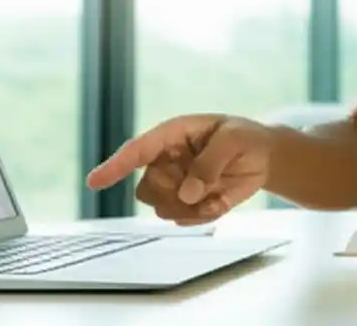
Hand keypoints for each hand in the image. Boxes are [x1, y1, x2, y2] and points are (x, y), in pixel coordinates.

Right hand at [86, 113, 270, 224]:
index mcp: (171, 136)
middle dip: (173, 194)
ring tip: (215, 193)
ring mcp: (175, 184)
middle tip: (204, 186)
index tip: (94, 182)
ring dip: (188, 208)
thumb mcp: (233, 140)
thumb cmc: (244, 138)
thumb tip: (188, 193)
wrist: (263, 156)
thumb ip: (210, 163)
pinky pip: (182, 219)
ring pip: (161, 208)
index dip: (114, 167)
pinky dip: (202, 216)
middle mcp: (166, 161)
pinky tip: (218, 201)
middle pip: (147, 189)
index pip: (136, 151)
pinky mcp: (188, 204)